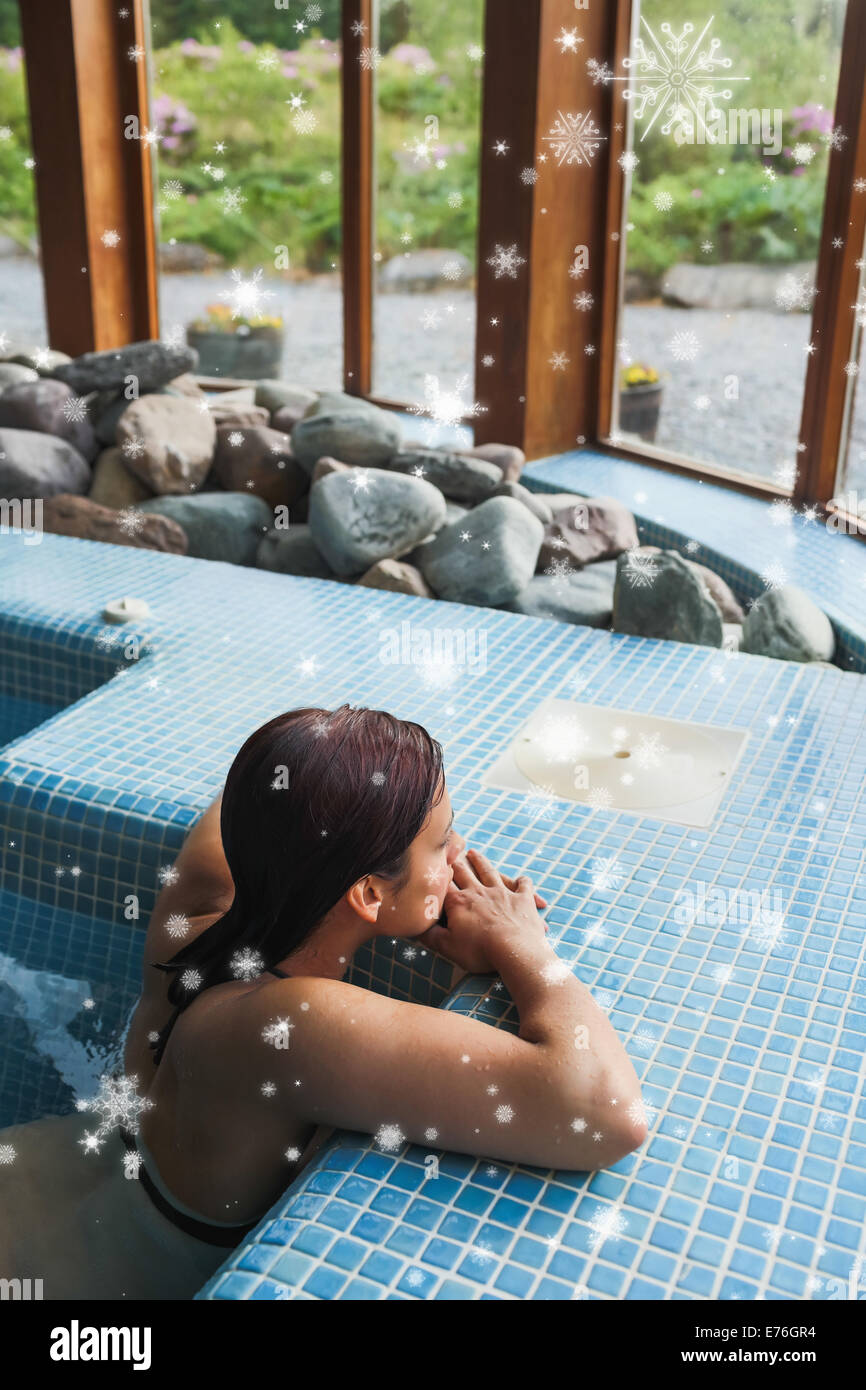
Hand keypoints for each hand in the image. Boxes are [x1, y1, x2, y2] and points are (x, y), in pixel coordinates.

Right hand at [418, 848, 547, 974]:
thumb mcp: (448, 947)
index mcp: (458, 902)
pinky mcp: (522, 899)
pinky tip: (522, 880)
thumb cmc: (479, 951)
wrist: (514, 951)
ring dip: (481, 862)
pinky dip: (522, 882)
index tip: (431, 864)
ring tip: (474, 853)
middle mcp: (479, 891)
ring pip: (489, 871)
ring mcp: (502, 892)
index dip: (437, 873)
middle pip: (464, 871)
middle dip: (456, 862)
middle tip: (451, 851)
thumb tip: (413, 928)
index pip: (444, 883)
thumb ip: (430, 936)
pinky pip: (523, 885)